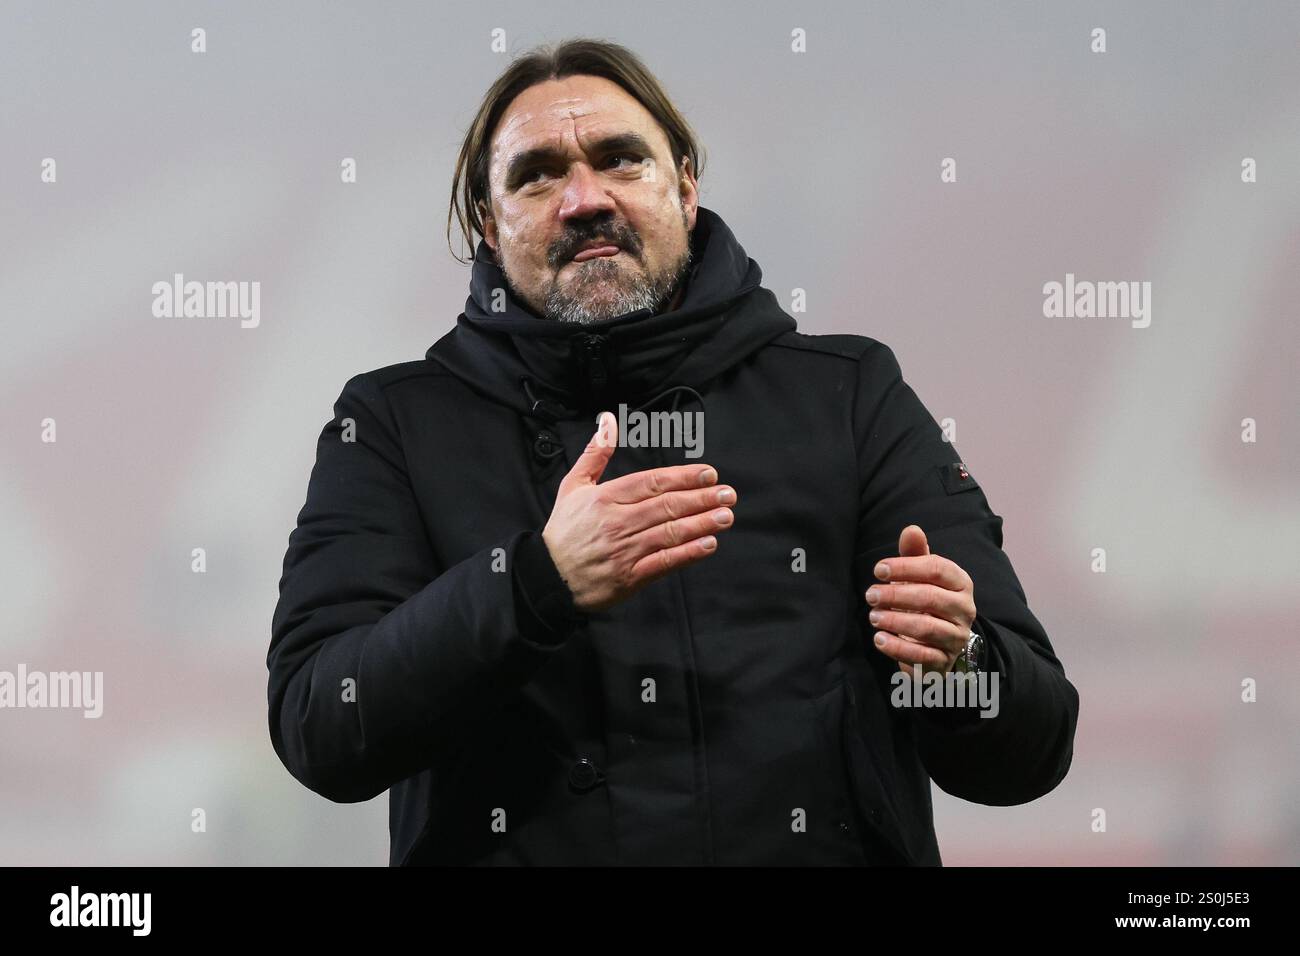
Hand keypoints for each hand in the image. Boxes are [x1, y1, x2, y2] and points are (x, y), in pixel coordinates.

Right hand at [542, 410, 736, 611]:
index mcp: (605, 498)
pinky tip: (708, 543)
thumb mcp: (573, 486)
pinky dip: (688, 553)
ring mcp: (625, 551)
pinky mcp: (630, 577)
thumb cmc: (564, 530)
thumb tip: (607, 420)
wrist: (549, 577)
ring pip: (670, 533)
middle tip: (728, 494)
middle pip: (666, 506)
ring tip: (725, 516)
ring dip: (701, 523)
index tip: (708, 473)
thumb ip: (595, 454)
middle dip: (701, 499)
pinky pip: (664, 562)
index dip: (682, 477)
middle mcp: (617, 522)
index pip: (651, 483)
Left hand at [865, 524, 976, 677]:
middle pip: (931, 598)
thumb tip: (911, 529)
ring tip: (872, 616)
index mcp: (960, 583)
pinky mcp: (944, 662)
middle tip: (870, 595)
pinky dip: (898, 648)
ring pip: (928, 628)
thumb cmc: (926, 599)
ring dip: (896, 621)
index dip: (906, 567)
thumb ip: (915, 554)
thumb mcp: (921, 576)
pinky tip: (879, 639)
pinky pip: (923, 656)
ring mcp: (956, 637)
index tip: (878, 570)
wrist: (939, 642)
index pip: (937, 569)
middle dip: (896, 595)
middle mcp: (964, 609)